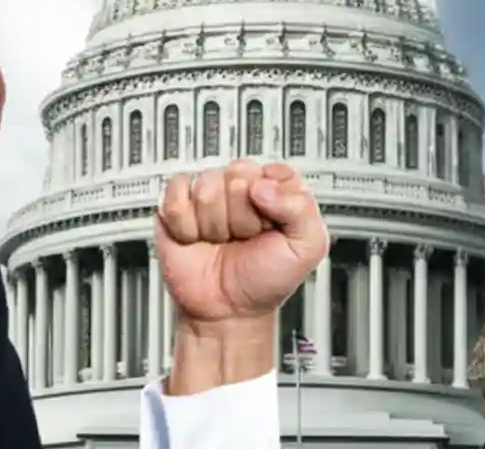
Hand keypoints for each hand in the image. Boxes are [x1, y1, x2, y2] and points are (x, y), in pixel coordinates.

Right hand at [155, 161, 328, 392]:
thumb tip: (263, 186)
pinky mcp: (177, 207)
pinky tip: (196, 238)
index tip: (271, 226)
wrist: (228, 313)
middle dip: (242, 217)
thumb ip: (302, 208)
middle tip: (244, 238)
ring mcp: (208, 196)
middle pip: (236, 176)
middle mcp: (241, 189)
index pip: (273, 172)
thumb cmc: (266, 280)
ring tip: (221, 241)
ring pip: (206, 186)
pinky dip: (186, 223)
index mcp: (275, 191)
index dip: (271, 201)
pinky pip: (176, 193)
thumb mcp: (308, 247)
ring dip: (214, 224)